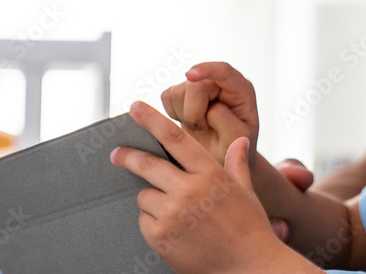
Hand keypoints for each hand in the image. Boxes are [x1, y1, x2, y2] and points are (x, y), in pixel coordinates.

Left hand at [111, 102, 319, 273]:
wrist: (248, 266)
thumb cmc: (250, 227)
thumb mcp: (246, 191)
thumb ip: (237, 164)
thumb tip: (241, 141)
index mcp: (210, 173)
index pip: (175, 138)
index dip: (152, 120)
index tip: (135, 107)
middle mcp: (189, 190)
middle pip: (147, 165)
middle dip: (128, 156)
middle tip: (116, 154)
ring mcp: (173, 215)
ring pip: (145, 196)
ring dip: (152, 200)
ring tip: (175, 213)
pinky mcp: (161, 237)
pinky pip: (145, 221)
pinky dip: (153, 222)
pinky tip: (173, 230)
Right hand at [160, 62, 258, 166]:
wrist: (223, 159)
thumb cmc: (235, 147)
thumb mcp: (237, 139)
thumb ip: (226, 121)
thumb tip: (209, 106)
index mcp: (241, 90)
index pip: (224, 71)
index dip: (207, 70)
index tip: (190, 75)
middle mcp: (221, 84)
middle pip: (194, 84)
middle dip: (194, 112)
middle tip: (204, 129)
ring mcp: (201, 87)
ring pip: (177, 91)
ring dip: (185, 115)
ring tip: (200, 128)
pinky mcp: (184, 95)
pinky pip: (167, 97)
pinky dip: (173, 114)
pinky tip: (189, 124)